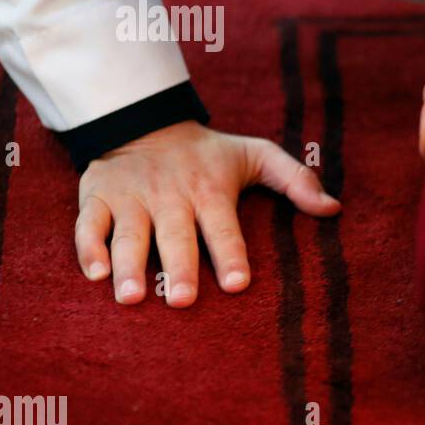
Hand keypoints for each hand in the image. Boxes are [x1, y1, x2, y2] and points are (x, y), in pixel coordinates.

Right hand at [75, 121, 340, 306]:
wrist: (145, 123)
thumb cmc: (209, 153)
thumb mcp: (257, 154)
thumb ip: (296, 180)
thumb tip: (335, 208)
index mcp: (210, 190)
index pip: (223, 226)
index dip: (230, 254)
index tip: (237, 284)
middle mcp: (170, 196)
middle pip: (175, 236)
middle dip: (178, 267)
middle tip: (181, 301)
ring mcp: (131, 198)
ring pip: (129, 235)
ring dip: (129, 266)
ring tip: (130, 298)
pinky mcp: (98, 197)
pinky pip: (89, 225)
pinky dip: (89, 248)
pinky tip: (95, 276)